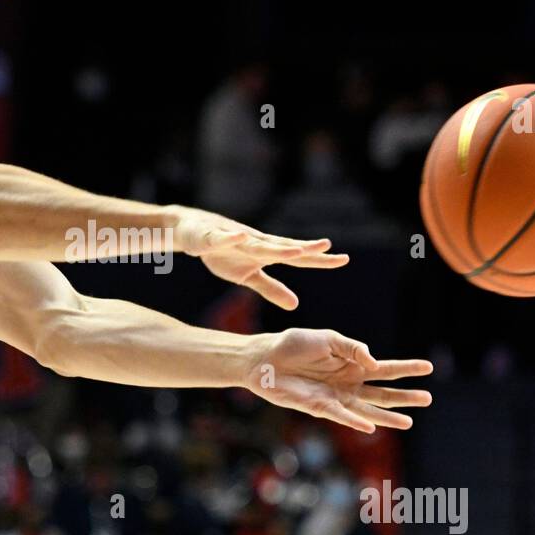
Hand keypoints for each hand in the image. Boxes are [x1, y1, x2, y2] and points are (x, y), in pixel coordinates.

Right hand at [168, 205, 348, 308]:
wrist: (191, 230)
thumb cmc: (223, 253)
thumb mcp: (248, 276)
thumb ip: (271, 289)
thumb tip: (296, 304)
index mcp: (266, 253)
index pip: (298, 258)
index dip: (319, 259)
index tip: (343, 260)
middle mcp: (256, 243)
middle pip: (284, 247)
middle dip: (304, 248)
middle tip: (328, 246)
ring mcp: (236, 239)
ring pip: (258, 243)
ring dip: (275, 247)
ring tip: (295, 250)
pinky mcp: (213, 238)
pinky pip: (223, 239)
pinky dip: (231, 238)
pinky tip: (239, 237)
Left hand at [242, 328, 432, 432]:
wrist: (265, 358)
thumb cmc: (295, 344)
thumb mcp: (328, 338)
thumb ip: (352, 348)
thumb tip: (374, 362)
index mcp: (352, 364)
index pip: (385, 368)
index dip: (406, 368)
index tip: (428, 366)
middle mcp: (348, 383)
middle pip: (382, 392)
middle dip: (405, 396)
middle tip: (428, 398)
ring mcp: (336, 397)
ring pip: (368, 409)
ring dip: (388, 416)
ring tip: (409, 421)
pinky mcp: (319, 407)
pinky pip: (342, 416)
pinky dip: (356, 421)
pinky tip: (371, 426)